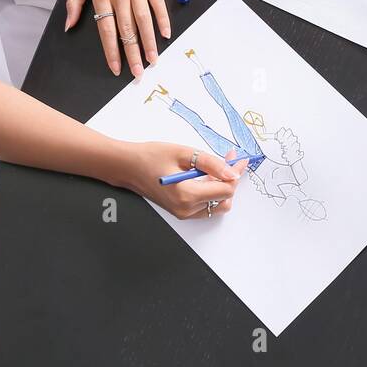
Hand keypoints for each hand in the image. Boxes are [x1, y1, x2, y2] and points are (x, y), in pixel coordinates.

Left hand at [65, 0, 170, 79]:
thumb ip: (74, 2)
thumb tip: (67, 26)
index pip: (107, 30)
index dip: (112, 52)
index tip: (116, 68)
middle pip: (127, 30)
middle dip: (132, 54)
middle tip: (138, 74)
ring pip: (143, 21)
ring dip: (149, 43)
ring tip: (153, 60)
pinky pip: (157, 4)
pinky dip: (162, 20)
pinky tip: (165, 35)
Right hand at [122, 142, 242, 219]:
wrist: (128, 167)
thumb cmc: (151, 157)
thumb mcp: (184, 153)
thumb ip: (211, 164)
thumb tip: (232, 172)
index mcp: (187, 195)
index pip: (226, 190)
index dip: (235, 173)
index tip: (238, 159)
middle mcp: (186, 209)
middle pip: (224, 199)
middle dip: (229, 179)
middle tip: (228, 159)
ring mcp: (183, 213)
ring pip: (217, 205)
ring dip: (221, 186)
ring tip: (215, 167)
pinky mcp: (181, 212)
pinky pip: (206, 206)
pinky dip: (211, 192)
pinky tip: (206, 176)